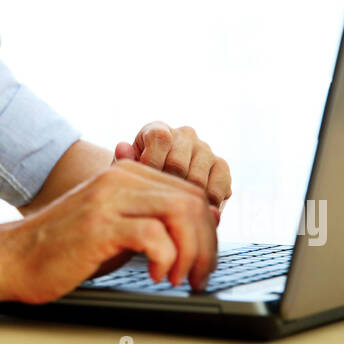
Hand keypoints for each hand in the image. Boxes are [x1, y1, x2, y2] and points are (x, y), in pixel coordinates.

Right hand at [1, 159, 217, 303]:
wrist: (12, 258)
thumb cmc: (62, 248)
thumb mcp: (114, 226)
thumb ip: (152, 220)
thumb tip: (203, 224)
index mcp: (126, 174)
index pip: (190, 191)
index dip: (207, 230)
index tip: (204, 260)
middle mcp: (119, 179)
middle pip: (192, 201)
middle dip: (206, 243)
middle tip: (199, 275)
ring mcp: (108, 200)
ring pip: (180, 213)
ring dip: (191, 252)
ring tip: (180, 277)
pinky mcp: (99, 225)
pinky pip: (154, 235)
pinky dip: (166, 260)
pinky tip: (156, 275)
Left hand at [114, 120, 231, 215]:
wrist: (156, 191)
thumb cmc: (137, 181)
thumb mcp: (125, 172)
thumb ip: (122, 162)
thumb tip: (122, 147)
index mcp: (158, 129)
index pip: (160, 138)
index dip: (151, 165)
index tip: (144, 185)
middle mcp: (185, 135)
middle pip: (178, 164)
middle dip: (166, 189)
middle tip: (157, 206)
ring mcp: (205, 150)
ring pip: (198, 179)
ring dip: (185, 200)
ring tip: (173, 213)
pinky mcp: (221, 167)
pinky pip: (219, 187)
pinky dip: (207, 204)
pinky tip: (193, 213)